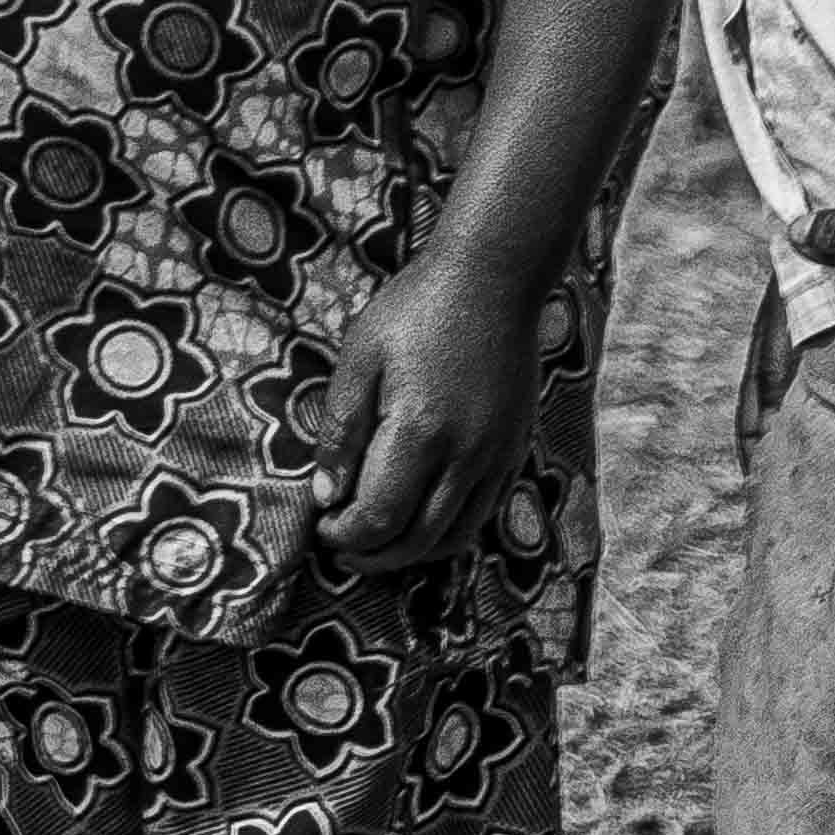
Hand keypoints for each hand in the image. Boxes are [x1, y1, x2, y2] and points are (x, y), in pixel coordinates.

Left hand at [306, 246, 537, 562]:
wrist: (492, 279)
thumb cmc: (415, 309)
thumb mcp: (360, 356)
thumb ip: (340, 428)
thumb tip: (326, 492)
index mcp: (420, 431)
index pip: (381, 514)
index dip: (347, 533)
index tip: (320, 526)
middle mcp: (466, 456)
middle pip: (420, 539)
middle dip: (376, 555)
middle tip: (341, 550)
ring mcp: (497, 457)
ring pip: (457, 535)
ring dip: (414, 553)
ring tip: (378, 546)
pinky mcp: (514, 450)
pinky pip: (484, 512)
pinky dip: (450, 531)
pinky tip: (422, 520)